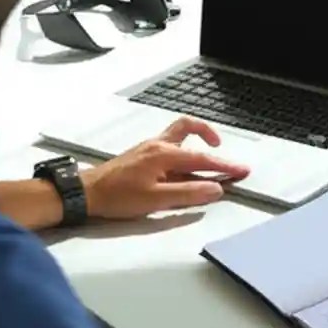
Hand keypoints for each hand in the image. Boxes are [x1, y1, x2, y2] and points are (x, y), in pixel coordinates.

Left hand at [81, 118, 249, 219]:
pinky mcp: (141, 155)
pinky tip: (182, 168)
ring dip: (194, 140)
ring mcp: (148, 148)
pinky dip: (182, 151)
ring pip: (178, 135)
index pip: (202, 158)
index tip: (241, 170)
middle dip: (208, 134)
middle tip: (221, 147)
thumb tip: (215, 189)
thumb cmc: (118, 196)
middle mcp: (157, 145)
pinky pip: (168, 145)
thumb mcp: (156, 200)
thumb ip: (188, 193)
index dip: (224, 165)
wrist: (86, 193)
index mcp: (164, 154)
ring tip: (205, 157)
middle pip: (188, 127)